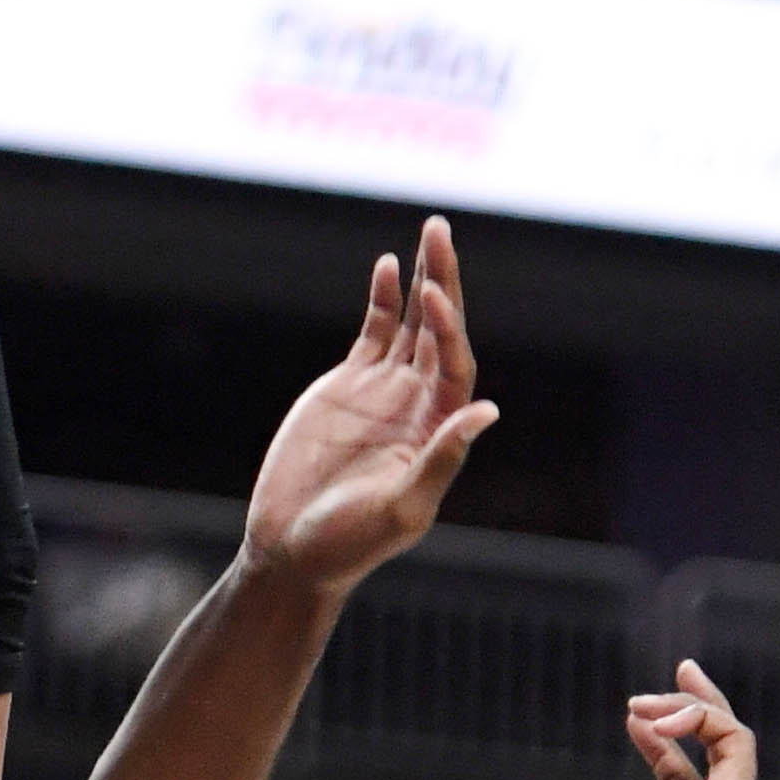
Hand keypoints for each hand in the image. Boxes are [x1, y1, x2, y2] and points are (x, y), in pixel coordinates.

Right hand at [242, 218, 496, 589]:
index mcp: (437, 431)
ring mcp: (385, 392)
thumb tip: (486, 412)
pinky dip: (383, 301)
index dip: (448, 328)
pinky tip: (388, 267)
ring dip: (422, 279)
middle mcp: (418, 404)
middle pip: (441, 331)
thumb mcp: (402, 508)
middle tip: (441, 230)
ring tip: (428, 233)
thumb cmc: (349, 543)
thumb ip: (441, 460)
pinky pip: (375, 334)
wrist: (293, 549)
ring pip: (412, 324)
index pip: (455, 365)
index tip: (433, 294)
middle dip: (443, 280)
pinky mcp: (349, 387)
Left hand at [565, 661, 767, 779]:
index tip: (633, 717)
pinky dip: (700, 716)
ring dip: (692, 704)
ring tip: (645, 699)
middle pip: (717, 748)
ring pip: (729, 735)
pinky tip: (660, 717)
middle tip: (680, 668)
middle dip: (696, 705)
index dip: (658, 744)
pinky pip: (732, 740)